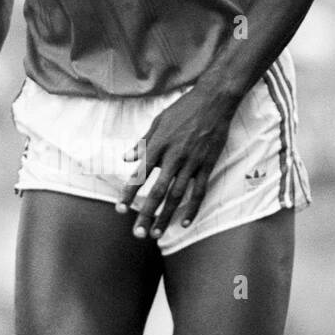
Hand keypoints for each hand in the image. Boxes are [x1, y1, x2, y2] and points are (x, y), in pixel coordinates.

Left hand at [117, 88, 232, 239]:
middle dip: (147, 214)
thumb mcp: (158, 121)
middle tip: (138, 233)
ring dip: (166, 216)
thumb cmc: (183, 108)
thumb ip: (142, 143)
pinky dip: (192, 208)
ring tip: (156, 233)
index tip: (120, 209)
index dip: (129, 193)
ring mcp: (192, 162)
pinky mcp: (207, 165)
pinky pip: (199, 191)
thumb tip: (126, 159)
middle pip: (158, 191)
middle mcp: (174, 157)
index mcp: (159, 145)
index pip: (140, 174)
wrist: (214, 100)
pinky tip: (184, 222)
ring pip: (178, 196)